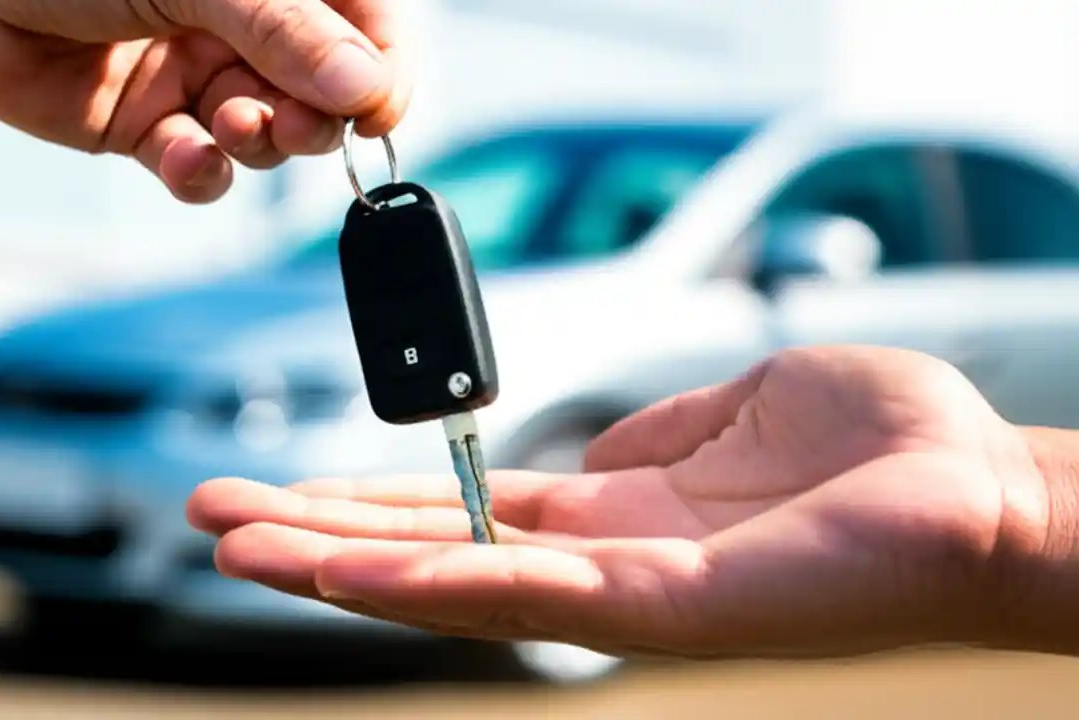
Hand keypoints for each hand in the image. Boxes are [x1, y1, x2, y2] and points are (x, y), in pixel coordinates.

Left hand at [0, 0, 411, 202]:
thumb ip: (282, 31)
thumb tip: (366, 88)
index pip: (366, 25)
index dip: (383, 70)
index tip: (374, 109)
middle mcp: (246, 27)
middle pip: (327, 92)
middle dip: (314, 116)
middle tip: (287, 124)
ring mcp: (202, 78)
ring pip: (269, 136)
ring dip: (258, 142)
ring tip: (226, 124)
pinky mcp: (156, 129)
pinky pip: (204, 170)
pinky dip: (200, 173)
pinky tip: (182, 156)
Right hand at [186, 346, 1059, 657]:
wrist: (982, 491)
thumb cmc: (879, 447)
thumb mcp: (736, 406)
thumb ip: (649, 434)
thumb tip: (592, 456)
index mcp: (616, 511)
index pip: (460, 511)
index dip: (367, 502)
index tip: (283, 492)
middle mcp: (600, 561)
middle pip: (427, 550)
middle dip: (314, 539)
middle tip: (211, 522)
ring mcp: (622, 594)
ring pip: (451, 584)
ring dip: (338, 567)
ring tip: (239, 549)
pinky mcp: (663, 609)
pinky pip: (527, 596)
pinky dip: (435, 582)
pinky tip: (353, 574)